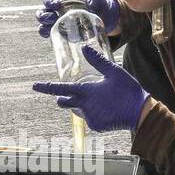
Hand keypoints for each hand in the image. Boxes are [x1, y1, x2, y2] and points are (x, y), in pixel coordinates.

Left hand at [31, 46, 148, 131]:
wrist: (140, 113)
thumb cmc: (128, 90)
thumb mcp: (113, 71)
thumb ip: (97, 61)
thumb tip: (84, 48)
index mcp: (86, 91)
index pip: (60, 89)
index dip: (46, 87)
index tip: (34, 86)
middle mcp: (84, 106)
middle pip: (64, 102)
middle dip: (62, 98)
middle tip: (73, 92)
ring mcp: (90, 118)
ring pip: (78, 110)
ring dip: (82, 104)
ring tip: (101, 99)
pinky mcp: (96, 126)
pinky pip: (89, 118)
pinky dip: (94, 112)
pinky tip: (107, 108)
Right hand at [35, 0, 120, 38]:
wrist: (103, 17)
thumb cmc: (96, 3)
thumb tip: (91, 4)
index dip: (49, 1)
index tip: (57, 4)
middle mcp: (55, 9)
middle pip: (42, 11)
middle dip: (45, 16)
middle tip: (53, 18)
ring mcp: (57, 21)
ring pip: (43, 23)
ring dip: (44, 26)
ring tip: (52, 26)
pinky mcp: (60, 31)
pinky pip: (49, 33)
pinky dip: (47, 34)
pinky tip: (51, 35)